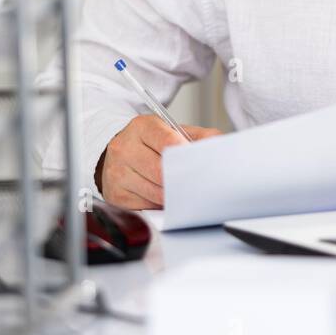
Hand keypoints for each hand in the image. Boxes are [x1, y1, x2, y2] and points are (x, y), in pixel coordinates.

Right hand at [97, 115, 221, 208]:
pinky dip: (159, 205)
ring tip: (181, 190)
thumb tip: (219, 148)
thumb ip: (200, 137)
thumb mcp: (174, 132)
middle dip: (182, 180)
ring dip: (172, 196)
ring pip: (155, 192)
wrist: (121, 153)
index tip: (198, 164)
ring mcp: (117, 172)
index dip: (186, 156)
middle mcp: (124, 148)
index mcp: (142, 127)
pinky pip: (146, 207)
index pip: (168, 142)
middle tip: (195, 184)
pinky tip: (162, 197)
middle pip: (161, 171)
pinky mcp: (116, 195)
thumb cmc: (152, 144)